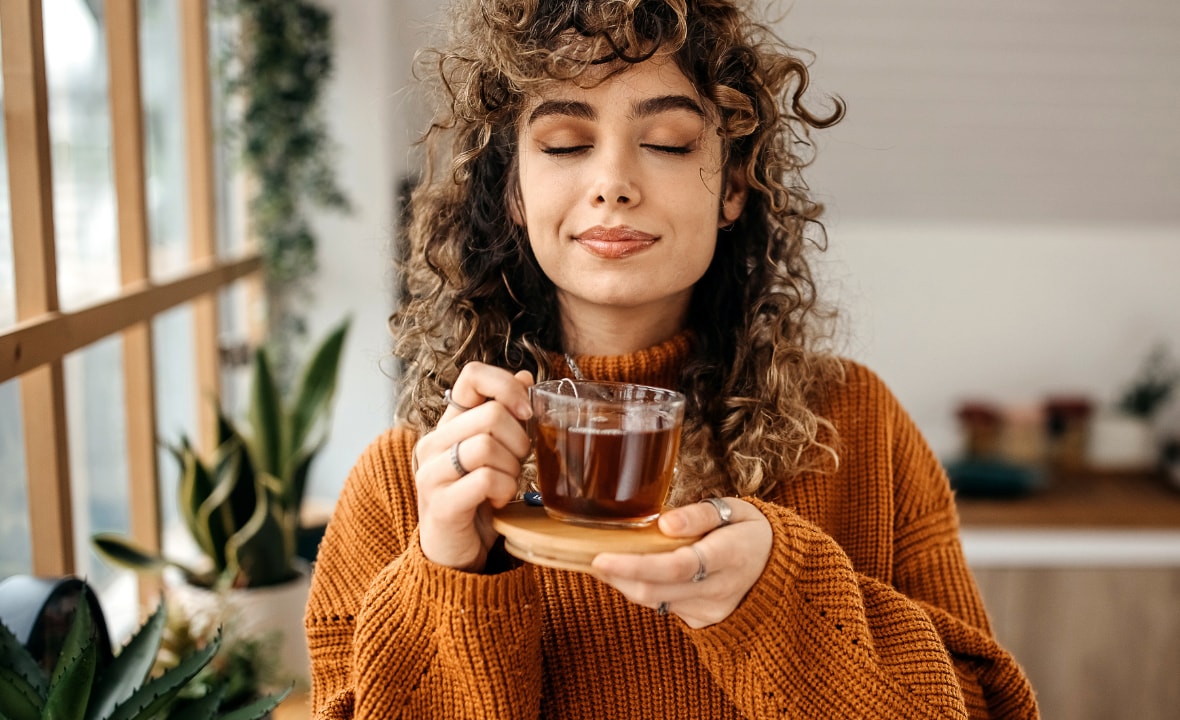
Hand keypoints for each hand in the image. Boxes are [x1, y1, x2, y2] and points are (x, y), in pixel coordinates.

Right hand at [414, 363, 533, 571]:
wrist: (455, 554)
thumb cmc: (479, 500)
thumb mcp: (497, 452)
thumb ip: (506, 416)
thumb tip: (524, 377)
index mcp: (449, 424)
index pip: (473, 376)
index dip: (507, 386)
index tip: (526, 413)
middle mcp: (433, 443)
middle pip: (491, 414)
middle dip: (519, 440)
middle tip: (517, 464)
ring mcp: (432, 473)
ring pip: (488, 445)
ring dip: (511, 469)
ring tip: (505, 484)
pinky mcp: (440, 503)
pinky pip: (486, 479)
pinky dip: (504, 490)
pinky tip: (498, 501)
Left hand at [590, 498, 771, 627]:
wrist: (777, 568)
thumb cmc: (749, 530)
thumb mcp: (734, 509)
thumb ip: (699, 514)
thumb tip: (664, 523)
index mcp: (730, 555)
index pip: (676, 566)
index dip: (635, 565)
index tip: (601, 558)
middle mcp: (719, 589)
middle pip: (657, 589)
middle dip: (618, 577)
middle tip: (590, 558)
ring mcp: (711, 610)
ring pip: (655, 600)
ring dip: (625, 583)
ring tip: (604, 562)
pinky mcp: (702, 620)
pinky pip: (663, 606)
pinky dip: (643, 589)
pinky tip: (631, 573)